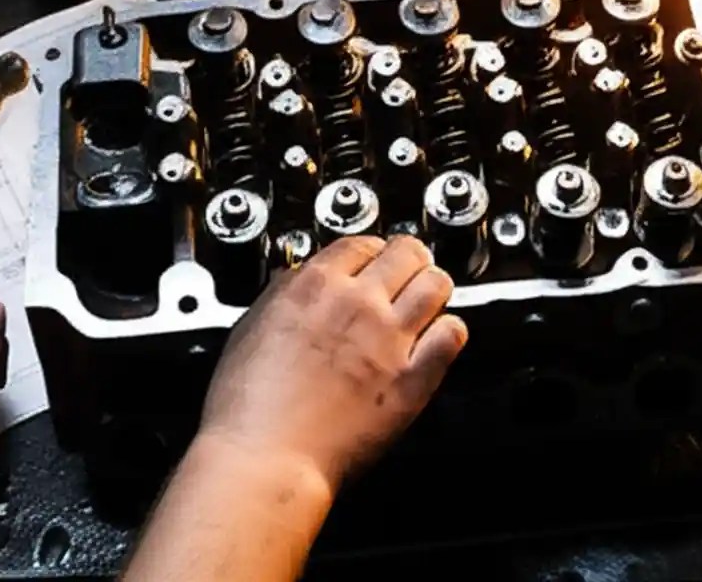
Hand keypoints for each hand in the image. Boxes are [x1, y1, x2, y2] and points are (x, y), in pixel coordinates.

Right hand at [198, 235, 467, 492]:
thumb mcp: (250, 328)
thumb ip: (283, 296)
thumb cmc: (248, 406)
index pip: (362, 242)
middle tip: (408, 271)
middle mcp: (358, 303)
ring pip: (437, 284)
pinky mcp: (414, 377)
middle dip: (410, 259)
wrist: (267, 457)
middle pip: (407, 253)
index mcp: (315, 286)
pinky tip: (439, 337)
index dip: (372, 251)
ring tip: (428, 298)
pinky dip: (450, 330)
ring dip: (434, 287)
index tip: (374, 260)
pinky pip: (453, 334)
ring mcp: (391, 339)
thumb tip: (298, 280)